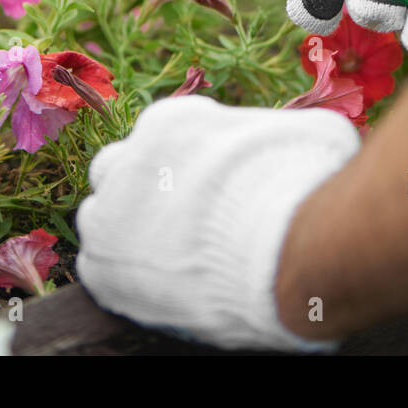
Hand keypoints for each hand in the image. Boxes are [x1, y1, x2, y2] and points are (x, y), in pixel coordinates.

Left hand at [75, 95, 359, 350]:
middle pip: (117, 168)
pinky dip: (121, 276)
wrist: (292, 252)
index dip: (186, 162)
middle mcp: (130, 159)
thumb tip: (298, 142)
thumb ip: (283, 134)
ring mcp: (112, 214)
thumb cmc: (311, 188)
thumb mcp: (311, 133)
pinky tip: (156, 285)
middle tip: (181, 219)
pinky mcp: (106, 270)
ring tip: (168, 256)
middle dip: (142, 189)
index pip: (161, 134)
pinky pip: (96, 268)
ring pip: (99, 216)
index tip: (208, 187)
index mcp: (172, 122)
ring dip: (125, 231)